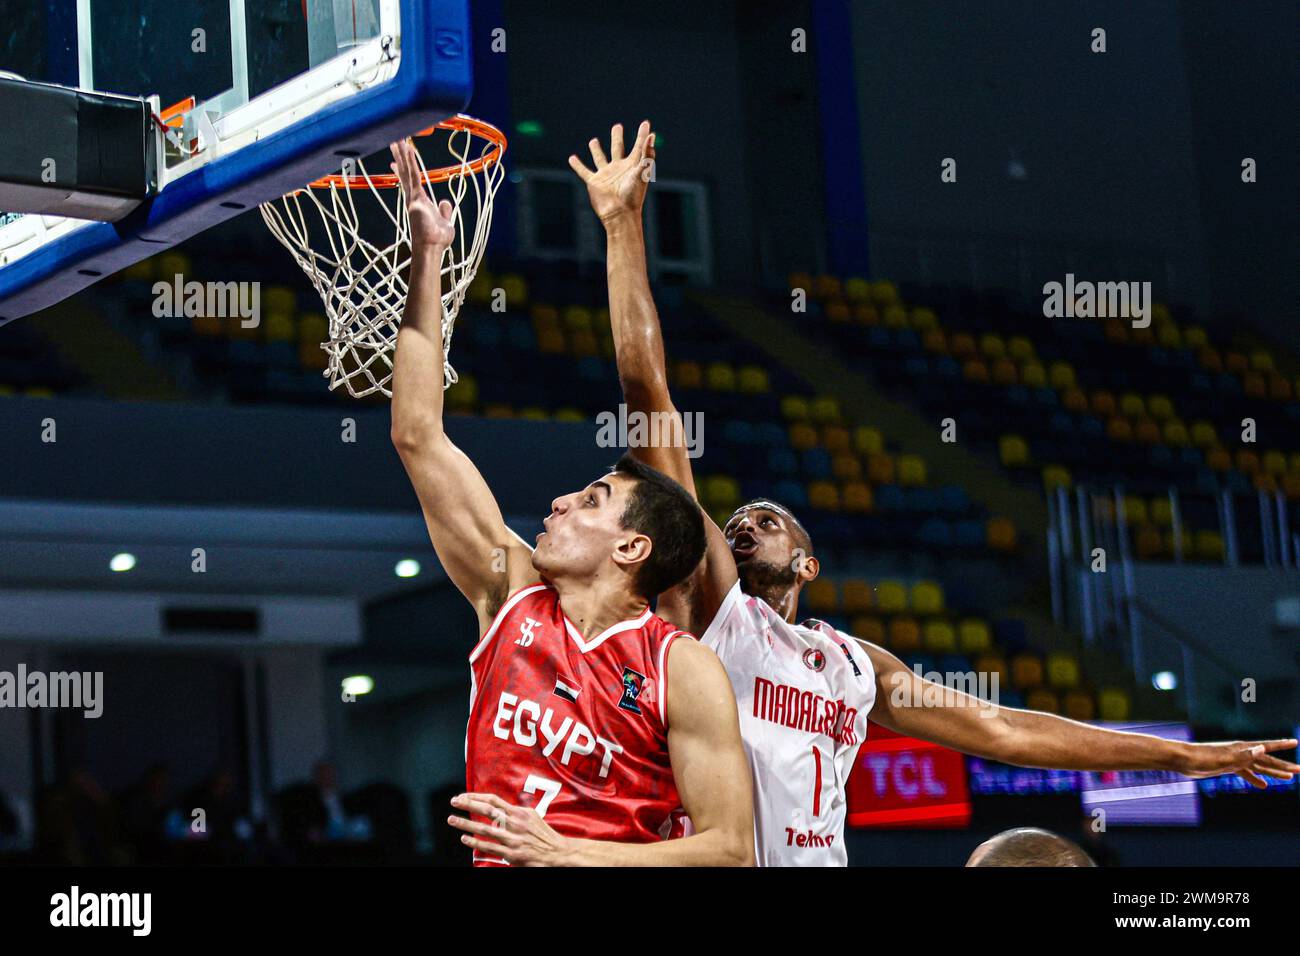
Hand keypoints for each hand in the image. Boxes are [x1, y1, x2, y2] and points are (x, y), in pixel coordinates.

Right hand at [389, 138, 454, 251]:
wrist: (432, 247)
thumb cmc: (437, 239)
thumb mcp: (445, 222)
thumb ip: (444, 211)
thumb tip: (445, 201)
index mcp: (419, 203)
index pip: (410, 183)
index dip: (403, 172)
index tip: (396, 163)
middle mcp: (412, 199)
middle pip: (405, 174)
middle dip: (400, 158)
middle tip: (394, 143)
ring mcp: (412, 197)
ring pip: (407, 171)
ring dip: (402, 155)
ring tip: (397, 140)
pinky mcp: (415, 197)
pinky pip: (413, 174)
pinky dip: (410, 161)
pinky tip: (407, 149)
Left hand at [449, 792, 574, 865]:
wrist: (556, 853)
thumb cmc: (543, 834)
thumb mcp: (533, 815)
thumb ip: (518, 807)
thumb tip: (506, 801)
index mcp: (519, 812)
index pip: (494, 800)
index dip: (476, 796)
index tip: (463, 796)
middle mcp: (515, 824)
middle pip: (487, 810)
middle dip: (468, 805)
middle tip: (454, 802)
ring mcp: (512, 839)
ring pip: (485, 829)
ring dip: (466, 823)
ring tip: (452, 819)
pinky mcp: (511, 854)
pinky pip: (489, 847)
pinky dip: (475, 842)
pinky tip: (464, 839)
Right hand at [568, 120, 656, 225]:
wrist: (619, 214)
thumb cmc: (633, 195)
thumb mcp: (641, 172)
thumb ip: (647, 154)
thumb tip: (652, 135)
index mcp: (632, 166)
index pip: (638, 146)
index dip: (642, 135)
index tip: (645, 123)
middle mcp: (619, 168)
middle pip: (618, 148)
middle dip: (617, 137)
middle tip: (617, 127)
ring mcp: (606, 175)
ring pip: (600, 158)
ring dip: (596, 149)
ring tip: (593, 141)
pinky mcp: (594, 182)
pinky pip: (584, 171)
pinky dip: (577, 165)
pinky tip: (572, 158)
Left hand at [1174, 737, 1297, 787]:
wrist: (1183, 760)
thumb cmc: (1202, 757)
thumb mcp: (1225, 758)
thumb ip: (1244, 755)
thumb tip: (1262, 748)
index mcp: (1242, 748)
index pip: (1266, 747)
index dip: (1281, 745)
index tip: (1295, 742)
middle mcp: (1240, 753)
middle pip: (1266, 759)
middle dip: (1283, 765)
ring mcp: (1234, 760)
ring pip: (1258, 767)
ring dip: (1273, 772)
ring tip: (1289, 778)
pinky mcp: (1227, 767)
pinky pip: (1246, 774)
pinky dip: (1255, 779)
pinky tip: (1263, 786)